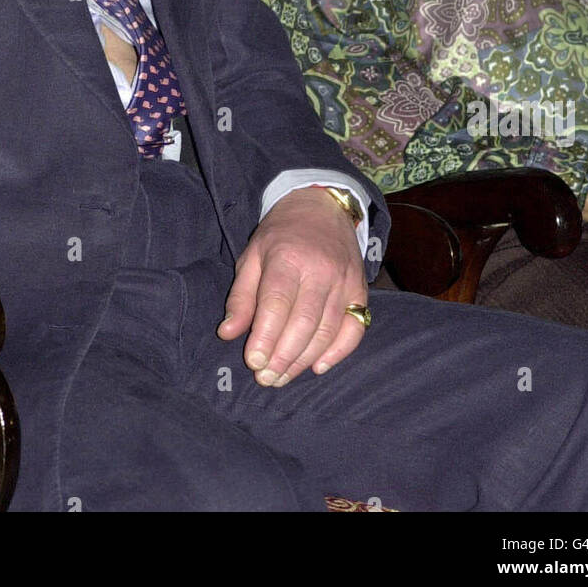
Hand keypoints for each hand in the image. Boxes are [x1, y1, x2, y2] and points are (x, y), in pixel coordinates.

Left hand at [218, 187, 367, 387]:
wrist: (323, 207)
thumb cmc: (282, 235)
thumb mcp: (252, 255)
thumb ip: (241, 296)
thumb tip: (227, 333)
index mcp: (288, 257)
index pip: (277, 303)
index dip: (265, 337)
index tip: (253, 362)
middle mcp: (320, 270)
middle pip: (303, 323)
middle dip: (283, 357)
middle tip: (265, 379)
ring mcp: (344, 282)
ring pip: (327, 331)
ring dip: (304, 360)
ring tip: (282, 377)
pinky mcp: (360, 291)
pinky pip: (355, 329)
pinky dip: (338, 352)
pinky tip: (318, 366)